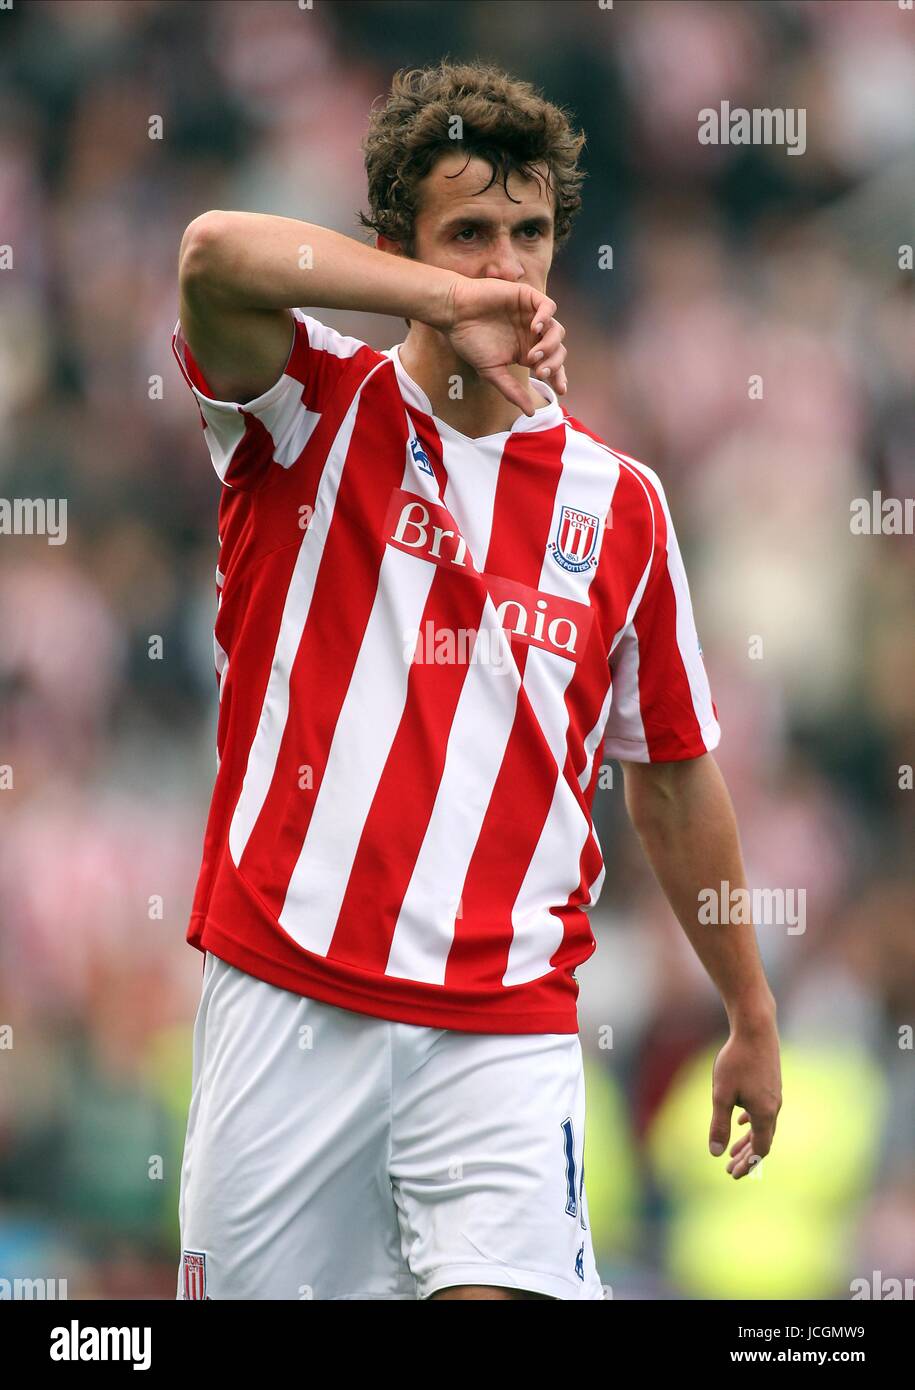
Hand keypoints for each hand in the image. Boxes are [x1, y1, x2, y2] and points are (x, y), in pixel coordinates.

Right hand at [442, 276, 566, 414]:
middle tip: (539, 371)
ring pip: (557, 330)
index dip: (559, 376)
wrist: (454, 313)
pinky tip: (535, 328)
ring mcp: (531, 316)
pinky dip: (546, 317)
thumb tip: (531, 412)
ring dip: (550, 344)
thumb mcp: (492, 372)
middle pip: (558, 349)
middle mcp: (532, 335)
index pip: (551, 365)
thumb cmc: (470, 342)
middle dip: (554, 363)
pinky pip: (548, 306)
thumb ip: (512, 390)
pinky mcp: (527, 297)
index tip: (560, 389)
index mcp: (526, 352)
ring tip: (533, 354)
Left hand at [709, 1014, 781, 1178]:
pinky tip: (740, 1120)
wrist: (755, 1028)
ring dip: (748, 1140)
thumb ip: (719, 1124)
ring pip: (763, 1125)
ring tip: (734, 1152)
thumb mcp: (721, 1094)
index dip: (747, 1164)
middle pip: (763, 1140)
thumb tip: (716, 1153)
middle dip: (746, 1157)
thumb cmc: (736, 1060)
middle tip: (730, 1170)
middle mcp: (774, 1107)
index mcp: (764, 1113)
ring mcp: (774, 1095)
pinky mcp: (771, 1083)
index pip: (760, 1149)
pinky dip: (751, 1122)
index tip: (733, 1174)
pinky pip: (763, 1110)